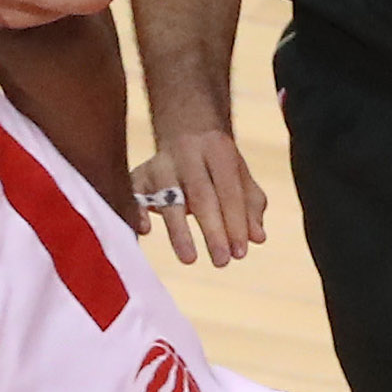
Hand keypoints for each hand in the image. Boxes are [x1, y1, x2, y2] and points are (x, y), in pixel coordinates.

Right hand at [130, 125, 266, 264]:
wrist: (184, 128)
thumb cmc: (217, 164)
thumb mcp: (239, 176)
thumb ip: (251, 206)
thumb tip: (257, 238)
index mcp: (218, 150)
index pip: (229, 190)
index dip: (235, 222)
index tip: (240, 253)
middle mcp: (188, 154)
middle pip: (201, 195)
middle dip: (213, 231)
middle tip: (222, 262)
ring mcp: (161, 164)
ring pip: (168, 198)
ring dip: (179, 231)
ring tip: (190, 259)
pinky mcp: (140, 174)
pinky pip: (134, 194)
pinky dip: (137, 211)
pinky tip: (144, 230)